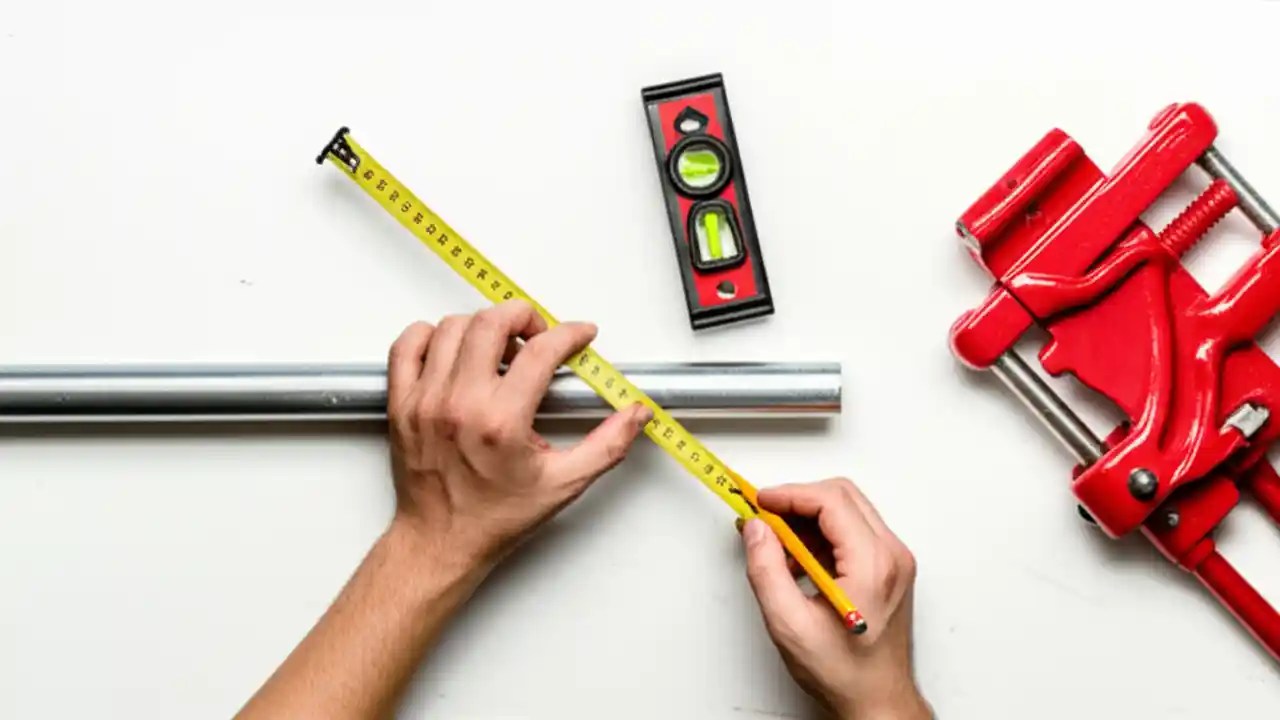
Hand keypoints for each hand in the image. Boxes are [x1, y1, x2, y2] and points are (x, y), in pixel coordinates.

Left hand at [386, 300, 652, 572]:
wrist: (441, 541)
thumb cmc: (494, 517)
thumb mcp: (563, 484)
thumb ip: (607, 445)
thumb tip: (635, 415)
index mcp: (501, 424)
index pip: (540, 352)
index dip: (569, 334)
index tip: (580, 335)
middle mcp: (459, 405)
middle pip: (490, 323)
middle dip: (524, 316)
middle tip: (538, 336)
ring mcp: (425, 401)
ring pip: (451, 327)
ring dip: (482, 327)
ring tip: (500, 350)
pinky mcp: (402, 403)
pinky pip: (408, 344)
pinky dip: (431, 335)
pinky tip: (453, 352)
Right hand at [740, 478, 929, 718]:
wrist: (877, 701)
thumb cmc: (845, 673)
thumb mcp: (789, 624)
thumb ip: (767, 570)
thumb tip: (756, 530)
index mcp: (873, 565)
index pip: (830, 501)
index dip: (789, 495)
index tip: (759, 502)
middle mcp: (891, 556)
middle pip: (842, 496)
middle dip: (797, 501)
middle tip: (763, 517)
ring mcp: (893, 561)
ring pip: (847, 511)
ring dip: (807, 519)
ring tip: (777, 547)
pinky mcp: (888, 568)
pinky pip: (852, 533)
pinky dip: (821, 536)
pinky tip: (797, 561)